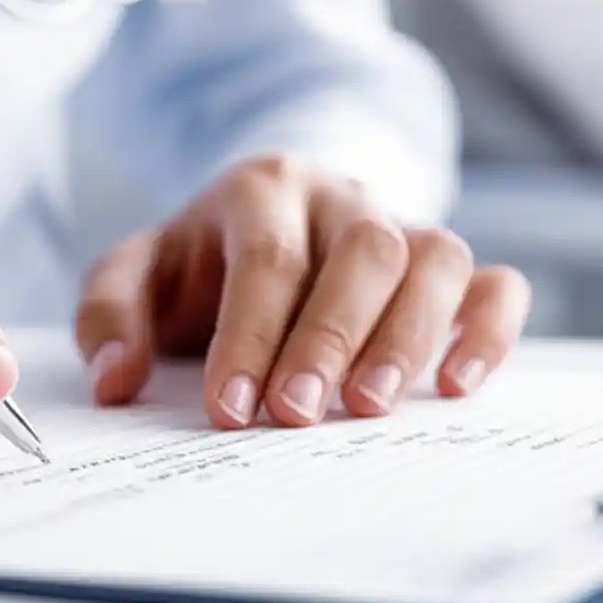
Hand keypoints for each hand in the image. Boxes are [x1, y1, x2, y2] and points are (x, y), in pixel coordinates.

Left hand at [75, 155, 530, 427]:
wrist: (259, 221)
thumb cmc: (196, 262)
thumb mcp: (133, 272)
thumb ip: (108, 314)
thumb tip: (116, 378)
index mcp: (261, 188)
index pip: (268, 258)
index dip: (250, 335)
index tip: (230, 407)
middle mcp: (341, 196)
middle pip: (361, 252)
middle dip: (330, 338)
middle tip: (296, 414)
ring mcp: (401, 223)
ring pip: (434, 259)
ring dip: (408, 336)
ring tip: (368, 407)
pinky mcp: (445, 264)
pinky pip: (494, 283)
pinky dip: (488, 329)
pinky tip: (453, 384)